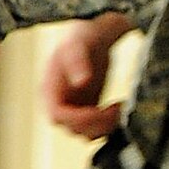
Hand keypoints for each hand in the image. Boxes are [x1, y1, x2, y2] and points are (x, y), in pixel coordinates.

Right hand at [41, 15, 130, 139]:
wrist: (92, 37)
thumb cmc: (81, 38)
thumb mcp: (77, 46)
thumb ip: (77, 63)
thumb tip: (81, 82)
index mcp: (50, 90)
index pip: (57, 115)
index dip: (76, 118)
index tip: (97, 110)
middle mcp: (58, 103)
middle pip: (71, 127)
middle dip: (94, 123)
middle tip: (115, 109)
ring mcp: (73, 108)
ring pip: (83, 131)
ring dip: (102, 126)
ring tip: (118, 109)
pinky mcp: (87, 109)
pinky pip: (94, 126)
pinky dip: (107, 123)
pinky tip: (118, 107)